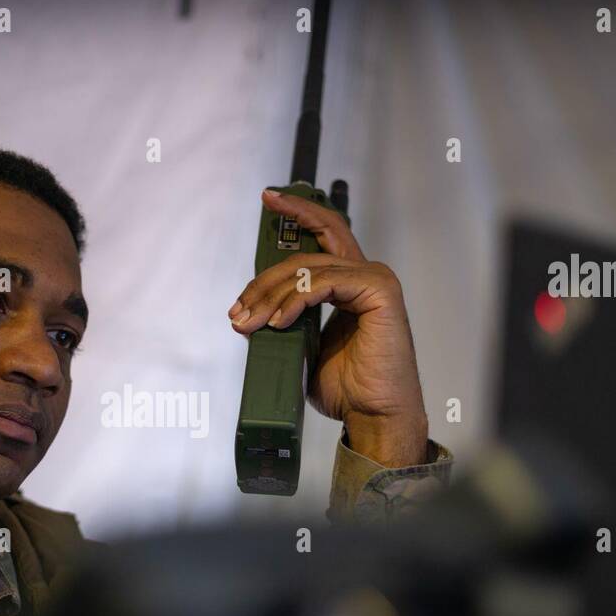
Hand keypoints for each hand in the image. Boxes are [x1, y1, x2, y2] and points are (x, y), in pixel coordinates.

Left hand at [227, 189, 427, 466]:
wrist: (374, 417)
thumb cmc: (348, 389)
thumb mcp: (303, 349)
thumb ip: (285, 324)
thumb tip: (247, 316)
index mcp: (350, 284)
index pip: (323, 235)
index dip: (297, 212)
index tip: (268, 199)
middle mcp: (365, 275)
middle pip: (304, 254)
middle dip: (263, 280)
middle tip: (237, 311)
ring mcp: (374, 280)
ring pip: (308, 269)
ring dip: (270, 296)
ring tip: (249, 323)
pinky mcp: (379, 291)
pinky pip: (323, 283)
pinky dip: (295, 300)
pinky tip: (278, 322)